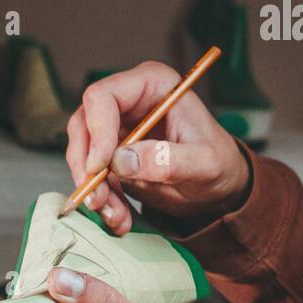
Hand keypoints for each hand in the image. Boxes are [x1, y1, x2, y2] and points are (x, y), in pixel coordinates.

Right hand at [66, 60, 252, 233]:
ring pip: (84, 153)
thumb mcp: (204, 163)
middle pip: (84, 125)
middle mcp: (130, 101)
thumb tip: (124, 162)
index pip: (104, 97)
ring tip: (115, 215)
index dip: (96, 131)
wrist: (219, 184)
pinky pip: (93, 175)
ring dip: (94, 188)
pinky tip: (119, 217)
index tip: (99, 167)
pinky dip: (101, 198)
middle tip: (98, 199)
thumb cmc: (219, 162)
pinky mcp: (113, 154)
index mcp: (152, 85)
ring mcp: (118, 127)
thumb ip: (169, 160)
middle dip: (87, 166)